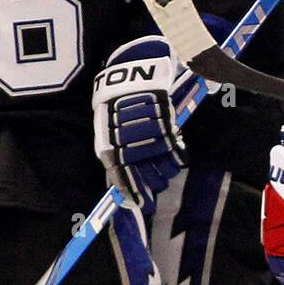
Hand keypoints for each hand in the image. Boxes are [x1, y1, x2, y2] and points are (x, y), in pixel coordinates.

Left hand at [92, 37, 186, 207]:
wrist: (130, 78)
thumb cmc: (116, 108)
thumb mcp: (107, 134)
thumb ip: (114, 159)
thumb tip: (119, 186)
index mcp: (111, 148)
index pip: (123, 179)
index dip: (133, 194)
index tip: (141, 206)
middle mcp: (130, 147)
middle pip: (148, 178)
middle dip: (153, 184)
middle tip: (157, 186)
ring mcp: (149, 140)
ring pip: (165, 170)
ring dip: (166, 173)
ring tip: (165, 170)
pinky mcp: (166, 129)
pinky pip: (176, 155)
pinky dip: (177, 159)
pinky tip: (175, 158)